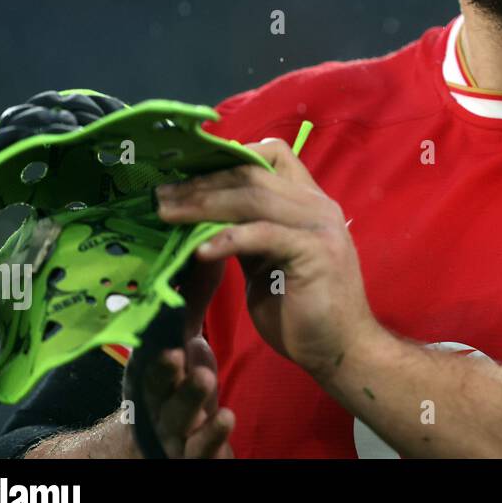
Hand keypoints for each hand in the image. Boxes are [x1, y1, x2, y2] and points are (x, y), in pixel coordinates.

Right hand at [121, 256, 234, 457]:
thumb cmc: (175, 387)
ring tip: (205, 379)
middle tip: (177, 353)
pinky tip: (227, 417)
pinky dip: (212, 436)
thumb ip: (190, 307)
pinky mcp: (193, 454)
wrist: (162, 449)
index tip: (166, 330)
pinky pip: (202, 448)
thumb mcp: (180, 347)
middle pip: (156, 388)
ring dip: (189, 399)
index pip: (150, 355)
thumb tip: (205, 251)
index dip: (156, 343)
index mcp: (150, 373)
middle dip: (164, 372)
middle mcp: (156, 401)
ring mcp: (173, 431)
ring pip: (177, 417)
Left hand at [154, 138, 376, 383]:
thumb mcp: (266, 263)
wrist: (340, 348)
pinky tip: (200, 251)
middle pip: (252, 173)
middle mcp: (317, 205)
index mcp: (308, 202)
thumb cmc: (301, 309)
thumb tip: (203, 219)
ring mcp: (319, 225)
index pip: (273, 154)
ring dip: (204, 204)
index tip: (186, 172)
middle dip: (201, 183)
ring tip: (168, 214)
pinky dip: (228, 239)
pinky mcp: (315, 251)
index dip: (230, 154)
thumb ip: (247, 235)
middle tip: (161, 196)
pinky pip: (263, 234)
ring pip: (254, 196)